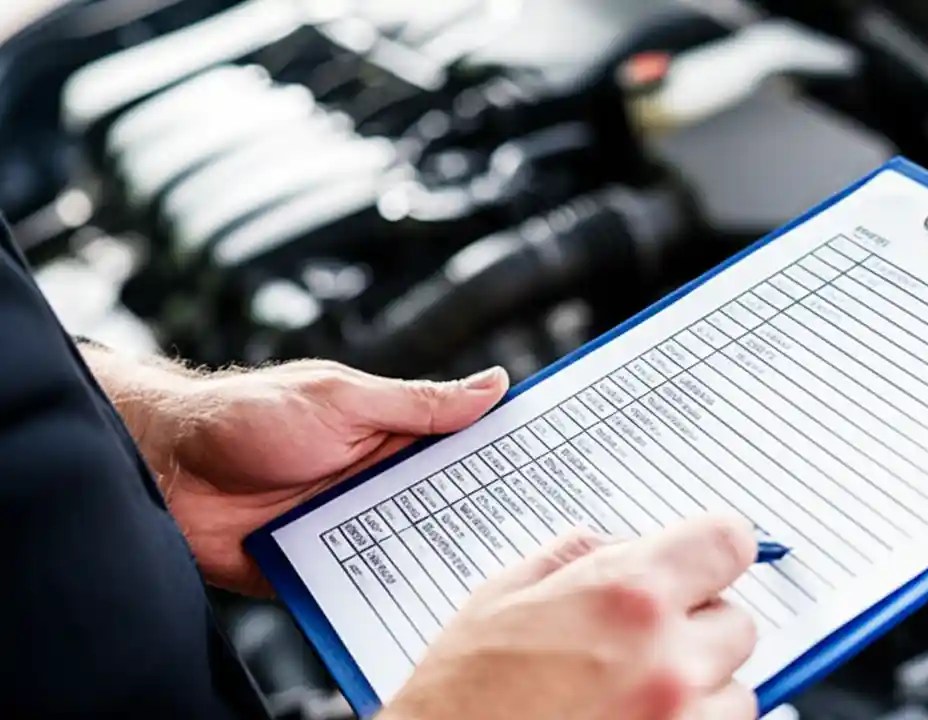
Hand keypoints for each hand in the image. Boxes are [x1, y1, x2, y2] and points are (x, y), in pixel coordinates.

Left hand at [87, 351, 507, 595]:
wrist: (166, 473)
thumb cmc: (245, 417)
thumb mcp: (342, 400)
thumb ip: (418, 402)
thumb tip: (493, 384)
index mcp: (394, 434)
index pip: (465, 445)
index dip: (507, 454)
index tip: (555, 466)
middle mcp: (382, 480)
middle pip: (450, 503)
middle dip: (488, 515)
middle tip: (538, 530)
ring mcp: (355, 525)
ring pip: (418, 547)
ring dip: (445, 556)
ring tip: (492, 570)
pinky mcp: (327, 566)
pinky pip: (372, 584)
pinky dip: (395, 592)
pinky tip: (427, 602)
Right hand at [382, 515, 759, 719]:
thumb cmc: (462, 697)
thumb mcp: (503, 596)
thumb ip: (576, 557)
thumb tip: (621, 544)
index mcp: (628, 595)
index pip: (728, 542)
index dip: (711, 550)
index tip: (702, 562)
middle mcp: (667, 659)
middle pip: (735, 621)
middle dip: (694, 627)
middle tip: (641, 644)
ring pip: (734, 690)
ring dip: (698, 689)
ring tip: (634, 696)